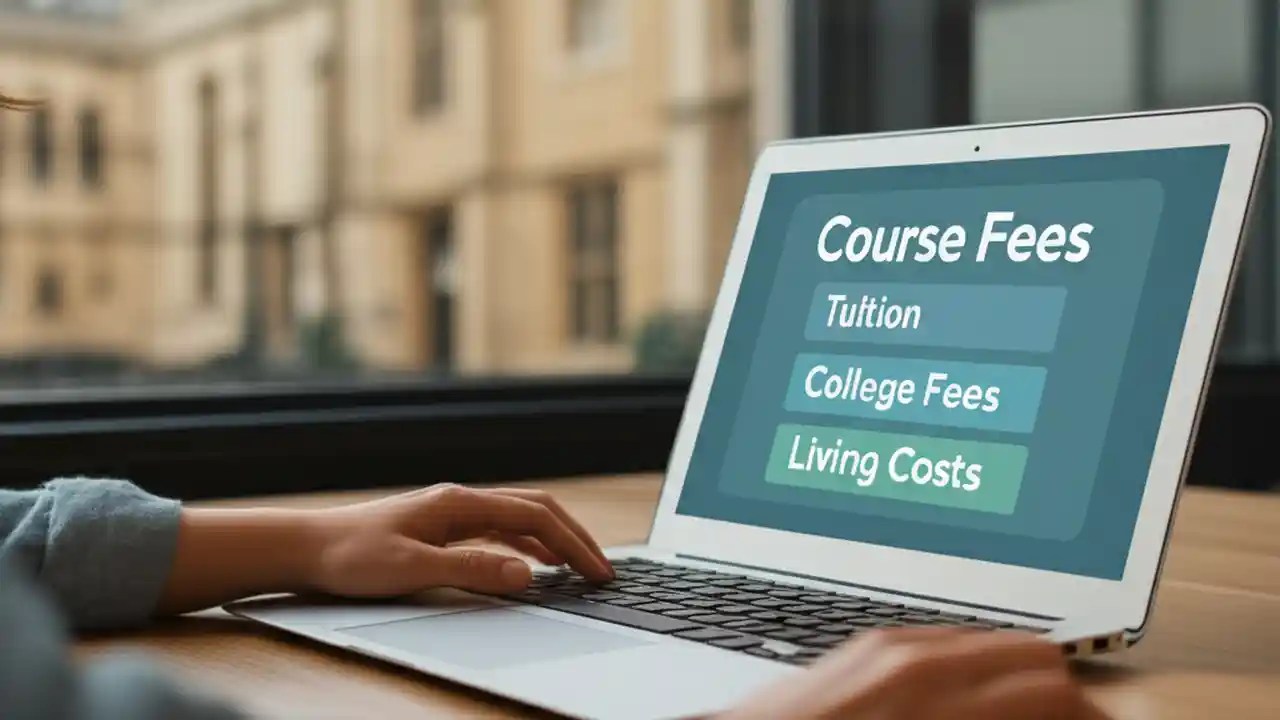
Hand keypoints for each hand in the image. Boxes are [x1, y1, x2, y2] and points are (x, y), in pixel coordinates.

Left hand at [158, 484, 613, 614]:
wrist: (305, 548)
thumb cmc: (350, 556)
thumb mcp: (414, 569)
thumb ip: (473, 570)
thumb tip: (529, 575)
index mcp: (460, 503)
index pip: (536, 517)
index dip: (574, 544)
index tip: (598, 572)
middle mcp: (460, 503)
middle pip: (536, 511)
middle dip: (574, 539)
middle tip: (602, 571)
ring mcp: (451, 514)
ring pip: (519, 521)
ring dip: (554, 542)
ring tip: (579, 569)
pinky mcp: (440, 530)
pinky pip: (499, 533)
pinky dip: (526, 548)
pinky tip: (532, 568)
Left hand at [721, 628, 1108, 719]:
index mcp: (939, 699)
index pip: (1055, 690)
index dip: (1089, 714)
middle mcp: (919, 661)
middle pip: (1035, 653)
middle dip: (1062, 693)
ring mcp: (891, 645)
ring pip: (992, 640)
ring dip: (1016, 675)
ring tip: (1017, 713)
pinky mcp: (870, 641)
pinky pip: (945, 641)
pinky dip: (972, 667)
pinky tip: (966, 700)